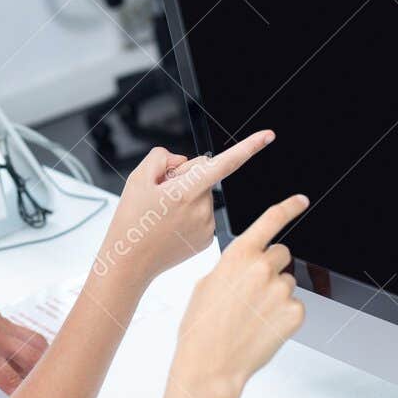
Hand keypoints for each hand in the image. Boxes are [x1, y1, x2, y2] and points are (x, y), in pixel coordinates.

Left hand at [0, 289, 48, 393]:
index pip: (10, 377)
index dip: (19, 394)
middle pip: (33, 355)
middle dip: (40, 374)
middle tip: (40, 390)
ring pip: (34, 339)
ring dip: (41, 357)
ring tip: (38, 375)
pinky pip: (23, 332)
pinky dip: (30, 346)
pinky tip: (23, 359)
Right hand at [96, 131, 273, 285]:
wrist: (128, 262)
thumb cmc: (131, 221)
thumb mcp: (137, 178)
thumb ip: (163, 158)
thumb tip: (184, 162)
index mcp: (186, 191)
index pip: (224, 163)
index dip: (249, 146)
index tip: (269, 135)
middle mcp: (202, 209)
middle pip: (203, 175)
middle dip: (185, 177)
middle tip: (159, 195)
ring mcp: (207, 226)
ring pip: (203, 195)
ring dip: (187, 197)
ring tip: (163, 214)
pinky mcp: (207, 239)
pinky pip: (203, 214)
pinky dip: (189, 214)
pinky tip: (170, 225)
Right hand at [174, 193, 309, 392]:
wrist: (210, 365)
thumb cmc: (201, 327)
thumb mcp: (206, 284)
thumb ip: (232, 267)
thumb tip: (246, 266)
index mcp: (238, 256)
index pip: (270, 220)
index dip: (288, 207)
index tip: (301, 201)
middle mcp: (262, 268)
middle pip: (281, 254)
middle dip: (271, 267)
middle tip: (253, 291)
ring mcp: (281, 291)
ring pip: (287, 282)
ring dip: (275, 294)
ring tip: (252, 316)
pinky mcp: (295, 313)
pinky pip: (295, 305)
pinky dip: (283, 315)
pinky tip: (263, 327)